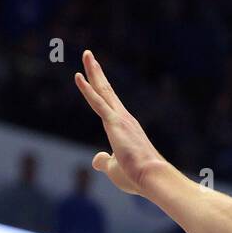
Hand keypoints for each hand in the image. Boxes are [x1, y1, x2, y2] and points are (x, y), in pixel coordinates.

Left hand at [74, 50, 167, 195]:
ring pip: (102, 90)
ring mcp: (120, 119)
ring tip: (87, 54)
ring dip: (93, 71)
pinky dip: (87, 89)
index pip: (107, 104)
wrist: (152, 177)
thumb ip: (104, 162)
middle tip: (89, 55)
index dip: (98, 89)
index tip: (94, 75)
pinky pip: (98, 102)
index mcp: (123, 128)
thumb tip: (95, 160)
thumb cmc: (137, 177)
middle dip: (96, 72)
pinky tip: (78, 76)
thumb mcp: (115, 169)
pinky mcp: (115, 123)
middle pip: (106, 90)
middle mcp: (123, 118)